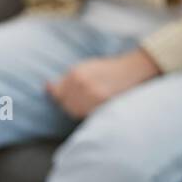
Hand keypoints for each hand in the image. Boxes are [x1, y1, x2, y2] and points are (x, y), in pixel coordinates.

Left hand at [46, 49, 160, 118]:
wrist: (133, 68)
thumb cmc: (110, 69)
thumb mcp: (86, 68)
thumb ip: (68, 79)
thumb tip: (48, 87)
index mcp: (75, 73)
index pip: (57, 94)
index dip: (61, 98)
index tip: (67, 98)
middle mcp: (80, 82)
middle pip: (65, 104)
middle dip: (71, 104)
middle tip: (85, 100)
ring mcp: (90, 93)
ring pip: (75, 111)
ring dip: (80, 110)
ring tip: (92, 103)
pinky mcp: (101, 102)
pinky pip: (88, 113)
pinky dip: (89, 112)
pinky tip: (97, 106)